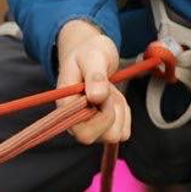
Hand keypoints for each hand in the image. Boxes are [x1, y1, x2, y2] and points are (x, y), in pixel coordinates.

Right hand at [55, 19, 131, 147]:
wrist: (92, 54)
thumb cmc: (88, 54)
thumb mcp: (92, 57)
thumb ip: (94, 76)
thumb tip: (96, 97)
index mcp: (66, 109)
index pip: (84, 133)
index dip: (101, 117)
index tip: (104, 94)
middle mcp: (76, 123)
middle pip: (104, 137)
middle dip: (114, 113)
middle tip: (109, 91)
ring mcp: (91, 127)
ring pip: (117, 135)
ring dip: (120, 111)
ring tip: (110, 91)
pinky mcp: (105, 127)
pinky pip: (123, 132)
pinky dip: (124, 114)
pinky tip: (114, 98)